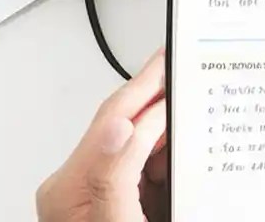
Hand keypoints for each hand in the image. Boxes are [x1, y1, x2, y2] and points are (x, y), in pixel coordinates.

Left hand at [37, 49, 168, 221]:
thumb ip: (115, 176)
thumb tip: (121, 127)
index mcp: (69, 187)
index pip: (111, 119)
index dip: (144, 85)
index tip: (167, 61)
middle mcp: (77, 186)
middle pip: (125, 127)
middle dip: (161, 105)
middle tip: (185, 74)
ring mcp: (96, 194)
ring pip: (137, 146)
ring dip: (168, 137)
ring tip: (194, 127)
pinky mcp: (114, 203)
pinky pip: (142, 168)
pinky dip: (167, 161)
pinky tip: (184, 164)